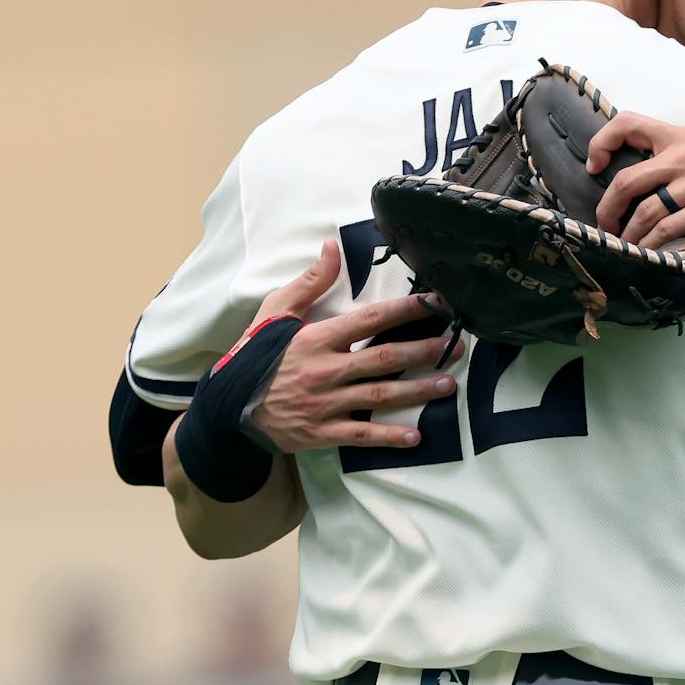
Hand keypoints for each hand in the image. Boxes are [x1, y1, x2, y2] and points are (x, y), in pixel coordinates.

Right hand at [240, 240, 459, 451]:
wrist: (228, 407)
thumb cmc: (255, 355)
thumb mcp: (275, 311)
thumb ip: (310, 282)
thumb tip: (333, 247)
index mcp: (316, 338)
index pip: (369, 320)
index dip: (406, 310)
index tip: (436, 302)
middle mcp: (325, 371)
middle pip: (383, 359)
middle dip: (424, 351)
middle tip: (456, 345)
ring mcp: (325, 404)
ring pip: (379, 397)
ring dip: (417, 391)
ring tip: (448, 384)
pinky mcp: (322, 433)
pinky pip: (361, 436)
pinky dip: (388, 437)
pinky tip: (416, 436)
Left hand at [586, 115, 684, 249]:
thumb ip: (673, 160)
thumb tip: (631, 181)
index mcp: (683, 137)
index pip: (628, 122)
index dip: (602, 143)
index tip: (594, 168)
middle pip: (629, 179)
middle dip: (608, 207)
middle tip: (604, 224)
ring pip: (646, 210)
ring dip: (629, 234)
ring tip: (624, 246)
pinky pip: (669, 230)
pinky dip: (651, 245)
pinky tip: (647, 253)